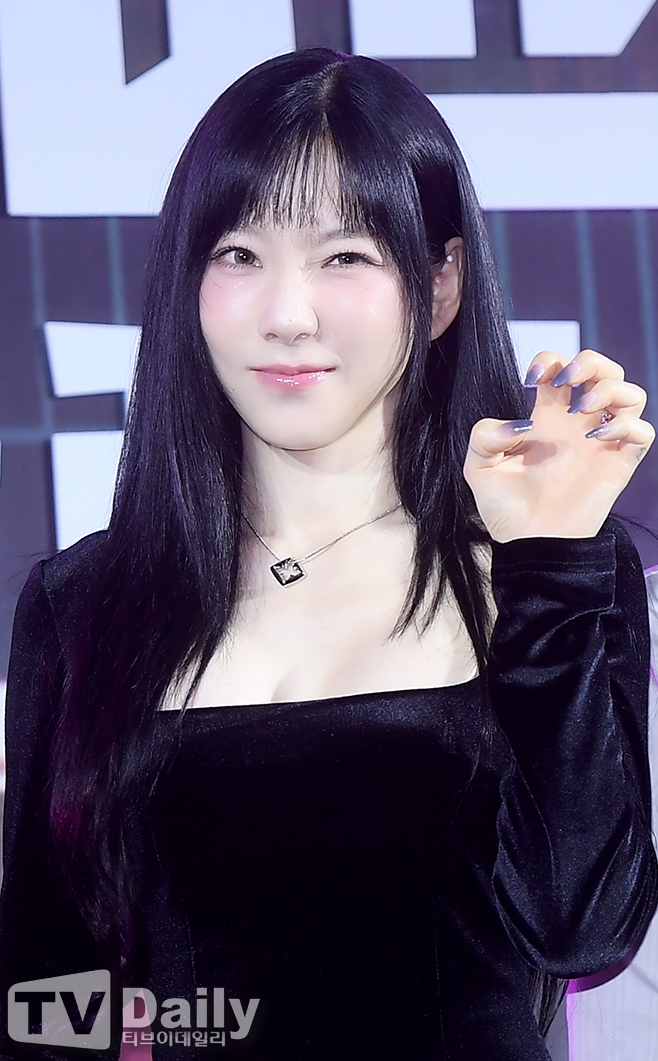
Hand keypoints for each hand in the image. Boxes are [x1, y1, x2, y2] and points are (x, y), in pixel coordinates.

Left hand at [463, 349, 654, 541]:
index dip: (551, 360)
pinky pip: (643, 432)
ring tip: (582, 409)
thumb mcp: (478, 468)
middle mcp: (577, 425)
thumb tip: (516, 424)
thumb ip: (484, 436)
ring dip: (611, 388)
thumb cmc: (504, 508)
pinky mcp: (617, 465)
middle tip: (568, 380)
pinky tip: (596, 437)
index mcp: (547, 417)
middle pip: (604, 370)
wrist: (526, 545)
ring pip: (631, 394)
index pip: (561, 368)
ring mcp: (600, 443)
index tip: (533, 379)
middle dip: (591, 361)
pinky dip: (626, 424)